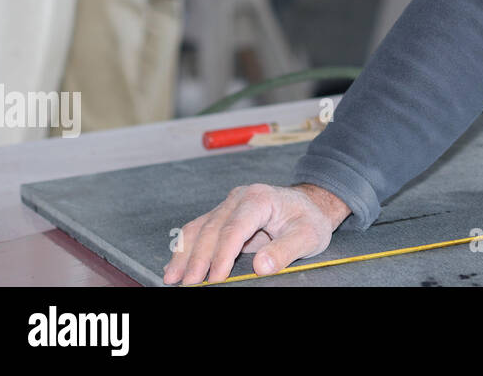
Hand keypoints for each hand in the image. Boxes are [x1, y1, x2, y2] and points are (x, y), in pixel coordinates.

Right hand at [163, 183, 350, 284]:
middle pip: (212, 229)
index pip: (235, 228)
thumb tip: (262, 266)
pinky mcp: (222, 216)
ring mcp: (228, 206)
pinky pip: (199, 231)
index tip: (216, 278)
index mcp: (260, 198)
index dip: (223, 254)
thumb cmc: (309, 220)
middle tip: (190, 284)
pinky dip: (185, 249)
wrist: (310, 206)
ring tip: (172, 278)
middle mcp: (239, 198)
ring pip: (199, 229)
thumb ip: (286, 250)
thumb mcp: (308, 236)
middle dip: (198, 259)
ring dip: (184, 254)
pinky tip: (176, 266)